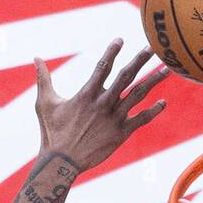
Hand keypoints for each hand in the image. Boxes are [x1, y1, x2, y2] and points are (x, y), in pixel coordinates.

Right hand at [34, 39, 168, 172]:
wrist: (62, 163)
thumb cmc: (51, 133)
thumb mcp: (44, 103)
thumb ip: (43, 78)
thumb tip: (35, 58)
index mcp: (87, 94)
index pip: (103, 66)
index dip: (112, 51)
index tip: (121, 39)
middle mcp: (103, 103)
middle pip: (126, 76)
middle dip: (140, 60)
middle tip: (153, 47)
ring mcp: (114, 118)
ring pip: (138, 94)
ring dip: (154, 81)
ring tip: (167, 69)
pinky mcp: (120, 134)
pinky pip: (140, 119)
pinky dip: (153, 111)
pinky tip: (163, 103)